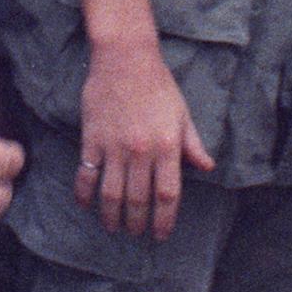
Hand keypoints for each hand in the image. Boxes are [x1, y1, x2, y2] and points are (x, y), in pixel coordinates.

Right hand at [76, 38, 213, 239]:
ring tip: (113, 227)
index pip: (168, 195)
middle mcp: (142, 151)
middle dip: (137, 223)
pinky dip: (84, 195)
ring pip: (112, 194)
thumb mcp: (182, 113)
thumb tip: (207, 167)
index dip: (165, 219)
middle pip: (139, 200)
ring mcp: (114, 147)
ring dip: (112, 216)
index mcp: (167, 146)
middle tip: (135, 234)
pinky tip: (86, 205)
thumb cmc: (158, 84)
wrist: (125, 57)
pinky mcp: (92, 140)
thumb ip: (193, 144)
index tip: (161, 234)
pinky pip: (86, 175)